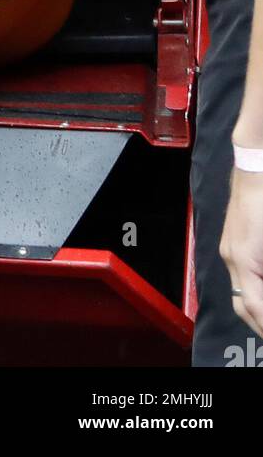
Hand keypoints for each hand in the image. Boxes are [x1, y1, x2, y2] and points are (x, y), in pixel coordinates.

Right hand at [220, 166, 262, 338]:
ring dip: (257, 310)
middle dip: (260, 323)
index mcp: (242, 259)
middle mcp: (231, 257)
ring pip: (242, 293)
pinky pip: (241, 277)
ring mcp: (230, 249)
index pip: (255, 306)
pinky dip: (255, 290)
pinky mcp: (234, 242)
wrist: (255, 166)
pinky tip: (262, 290)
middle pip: (244, 306)